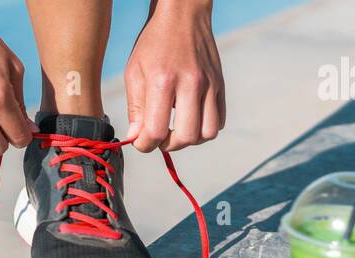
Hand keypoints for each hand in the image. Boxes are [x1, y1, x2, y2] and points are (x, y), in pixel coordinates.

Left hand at [125, 0, 224, 152]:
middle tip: (159, 137)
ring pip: (207, 134)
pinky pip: (219, 121)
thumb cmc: (153, 43)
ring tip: (176, 129)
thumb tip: (137, 137)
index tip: (141, 141)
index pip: (156, 131)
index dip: (145, 145)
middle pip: (186, 137)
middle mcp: (190, 84)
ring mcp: (209, 85)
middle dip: (168, 145)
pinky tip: (190, 118)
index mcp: (163, 81)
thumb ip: (135, 107)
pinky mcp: (220, 85)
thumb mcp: (134, 72)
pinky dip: (205, 128)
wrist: (183, 16)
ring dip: (190, 139)